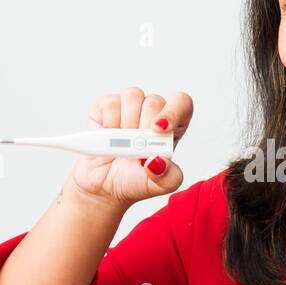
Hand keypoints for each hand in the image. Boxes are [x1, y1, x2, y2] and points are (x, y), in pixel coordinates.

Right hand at [68, 87, 192, 209]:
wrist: (104, 187)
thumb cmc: (135, 181)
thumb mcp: (159, 188)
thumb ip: (169, 177)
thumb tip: (158, 161)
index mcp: (172, 128)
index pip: (182, 103)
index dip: (173, 111)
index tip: (158, 129)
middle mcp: (152, 113)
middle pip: (155, 102)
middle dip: (143, 129)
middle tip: (137, 149)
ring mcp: (130, 108)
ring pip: (133, 96)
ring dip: (125, 125)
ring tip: (122, 144)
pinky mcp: (107, 107)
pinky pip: (110, 103)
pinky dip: (108, 123)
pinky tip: (109, 137)